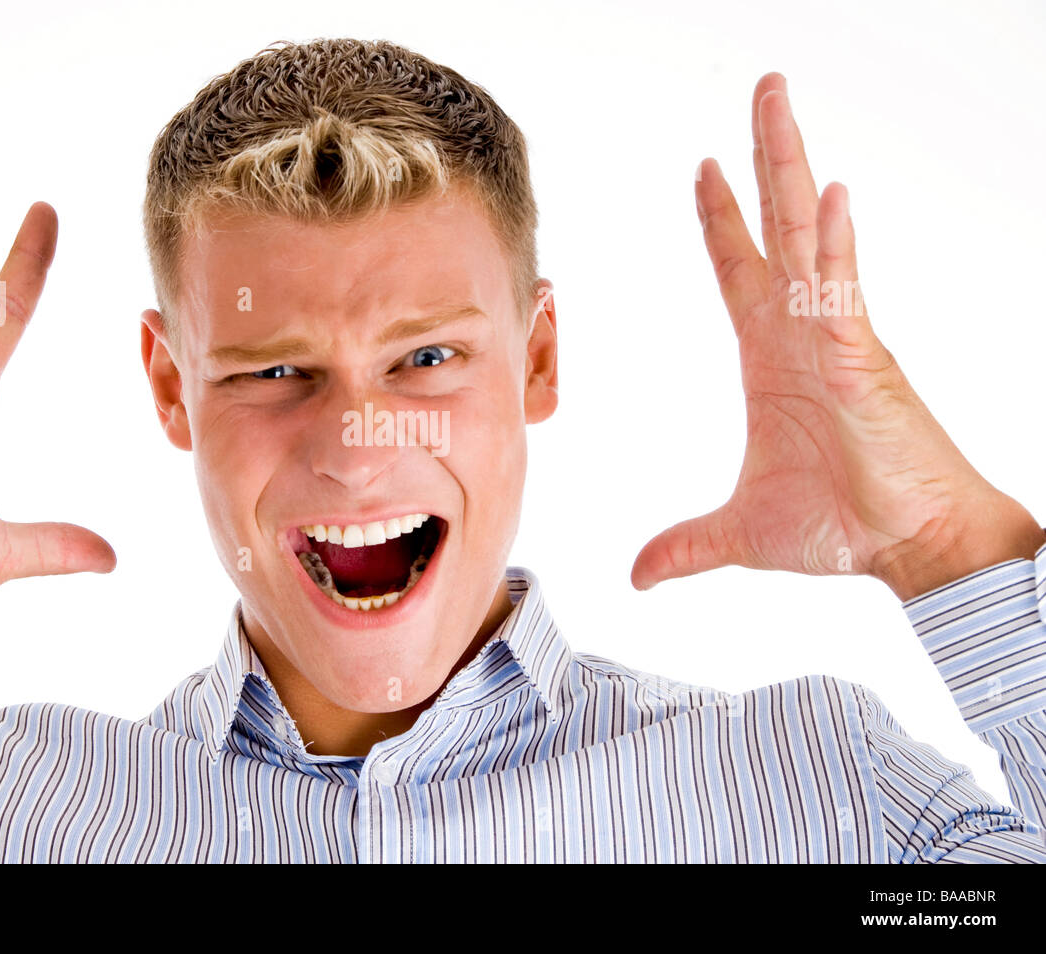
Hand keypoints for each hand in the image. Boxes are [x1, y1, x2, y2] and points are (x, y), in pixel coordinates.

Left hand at [631, 74, 1042, 597]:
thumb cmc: (842, 528)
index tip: (701, 169)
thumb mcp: (739, 533)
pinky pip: (844, 288)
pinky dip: (837, 243)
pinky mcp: (863, 357)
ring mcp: (833, 335)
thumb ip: (686, 544)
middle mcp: (801, 330)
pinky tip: (831, 195)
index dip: (721, 220)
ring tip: (775, 102)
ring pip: (808, 234)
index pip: (740, 267)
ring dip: (789, 167)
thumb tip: (637, 576)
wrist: (905, 548)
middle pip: (777, 226)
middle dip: (763, 158)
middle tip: (761, 90)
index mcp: (771, 355)